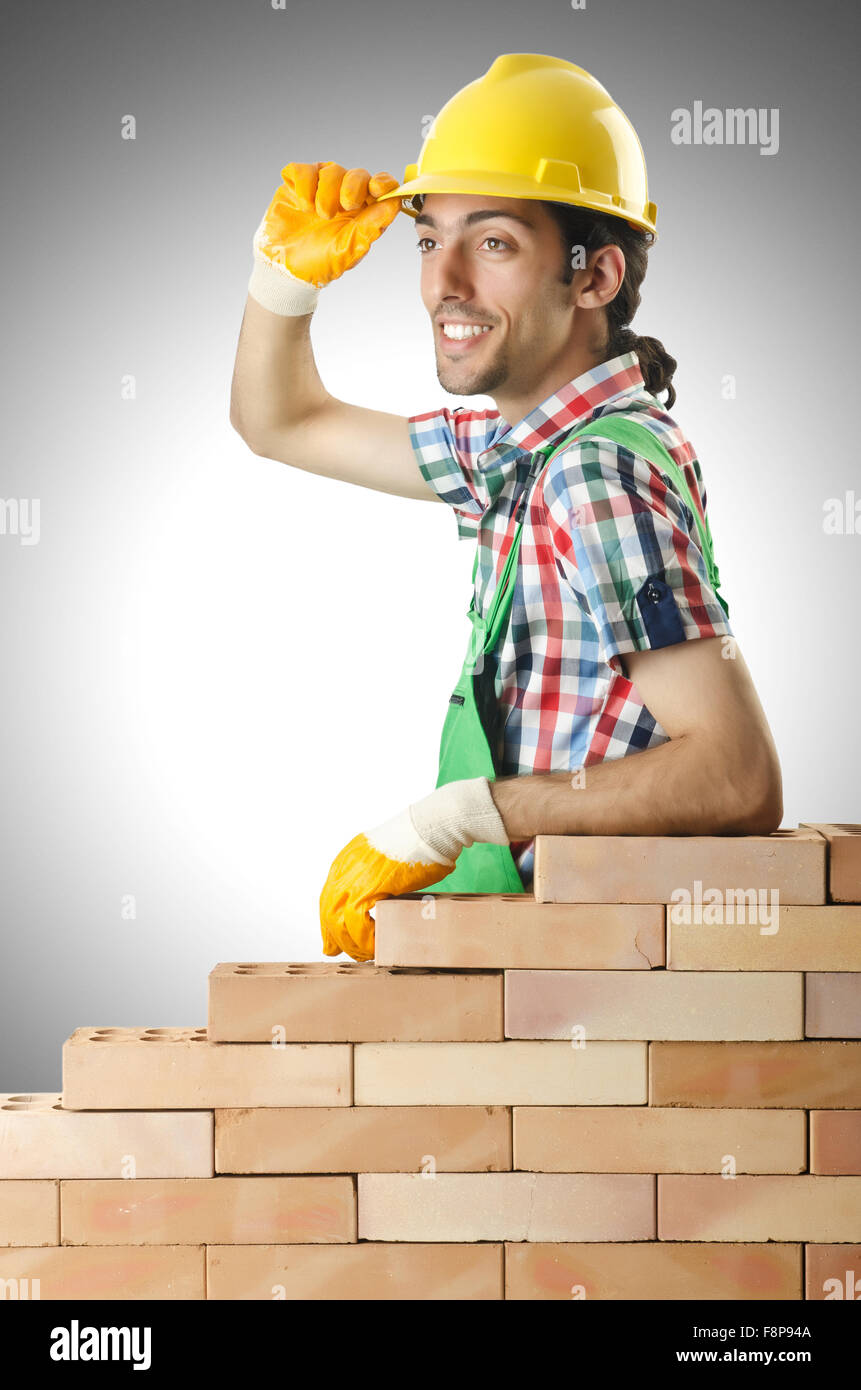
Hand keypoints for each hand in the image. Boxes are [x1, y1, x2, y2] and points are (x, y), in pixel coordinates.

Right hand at [254, 161, 400, 291]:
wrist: (286, 268)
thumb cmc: (320, 262)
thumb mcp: (349, 250)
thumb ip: (371, 226)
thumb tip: (394, 204)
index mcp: (365, 211)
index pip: (382, 185)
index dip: (383, 182)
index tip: (376, 188)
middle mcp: (345, 195)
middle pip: (358, 173)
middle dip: (352, 187)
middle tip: (344, 207)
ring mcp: (321, 186)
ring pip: (331, 169)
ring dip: (325, 194)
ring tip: (319, 215)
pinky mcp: (298, 183)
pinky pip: (303, 169)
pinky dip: (304, 187)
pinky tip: (302, 206)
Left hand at [319, 777, 510, 960]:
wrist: (431, 827)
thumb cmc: (421, 840)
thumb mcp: (387, 856)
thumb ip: (378, 875)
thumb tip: (386, 894)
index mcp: (348, 858)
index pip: (329, 895)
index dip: (329, 919)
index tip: (333, 936)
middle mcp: (345, 867)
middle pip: (328, 909)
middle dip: (332, 935)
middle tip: (338, 952)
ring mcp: (354, 876)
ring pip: (338, 920)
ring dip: (350, 942)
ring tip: (365, 954)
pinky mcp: (369, 887)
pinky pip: (357, 923)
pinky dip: (364, 939)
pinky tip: (375, 947)